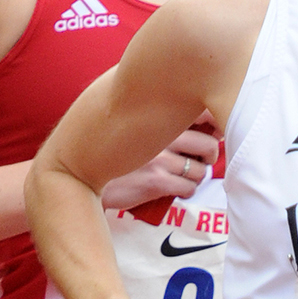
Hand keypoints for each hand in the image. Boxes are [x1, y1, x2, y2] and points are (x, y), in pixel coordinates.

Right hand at [98, 120, 219, 211]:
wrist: (82, 171)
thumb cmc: (111, 145)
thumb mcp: (131, 118)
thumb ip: (157, 111)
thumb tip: (193, 108)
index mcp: (158, 113)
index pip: (204, 110)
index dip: (216, 124)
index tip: (214, 132)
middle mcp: (162, 133)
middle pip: (209, 144)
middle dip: (210, 156)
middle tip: (202, 160)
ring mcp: (159, 157)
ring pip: (200, 170)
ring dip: (196, 175)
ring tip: (183, 175)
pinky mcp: (155, 181)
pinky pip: (188, 187)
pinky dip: (186, 190)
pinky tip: (174, 188)